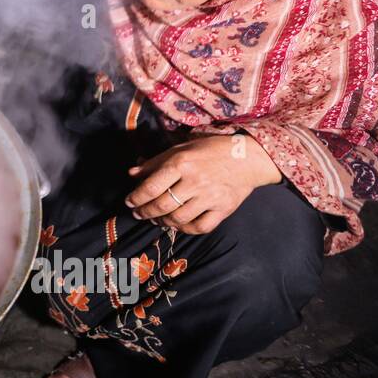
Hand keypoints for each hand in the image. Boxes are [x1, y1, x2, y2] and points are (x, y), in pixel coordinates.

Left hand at [125, 133, 281, 233]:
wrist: (248, 158)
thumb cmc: (211, 150)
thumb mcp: (181, 148)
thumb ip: (156, 162)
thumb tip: (132, 173)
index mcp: (181, 163)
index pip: (151, 186)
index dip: (136, 198)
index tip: (129, 202)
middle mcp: (195, 181)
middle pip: (162, 205)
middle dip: (145, 212)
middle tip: (138, 213)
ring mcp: (210, 197)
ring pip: (178, 219)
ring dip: (162, 222)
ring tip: (155, 219)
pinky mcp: (224, 209)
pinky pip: (200, 227)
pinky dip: (185, 229)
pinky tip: (178, 225)